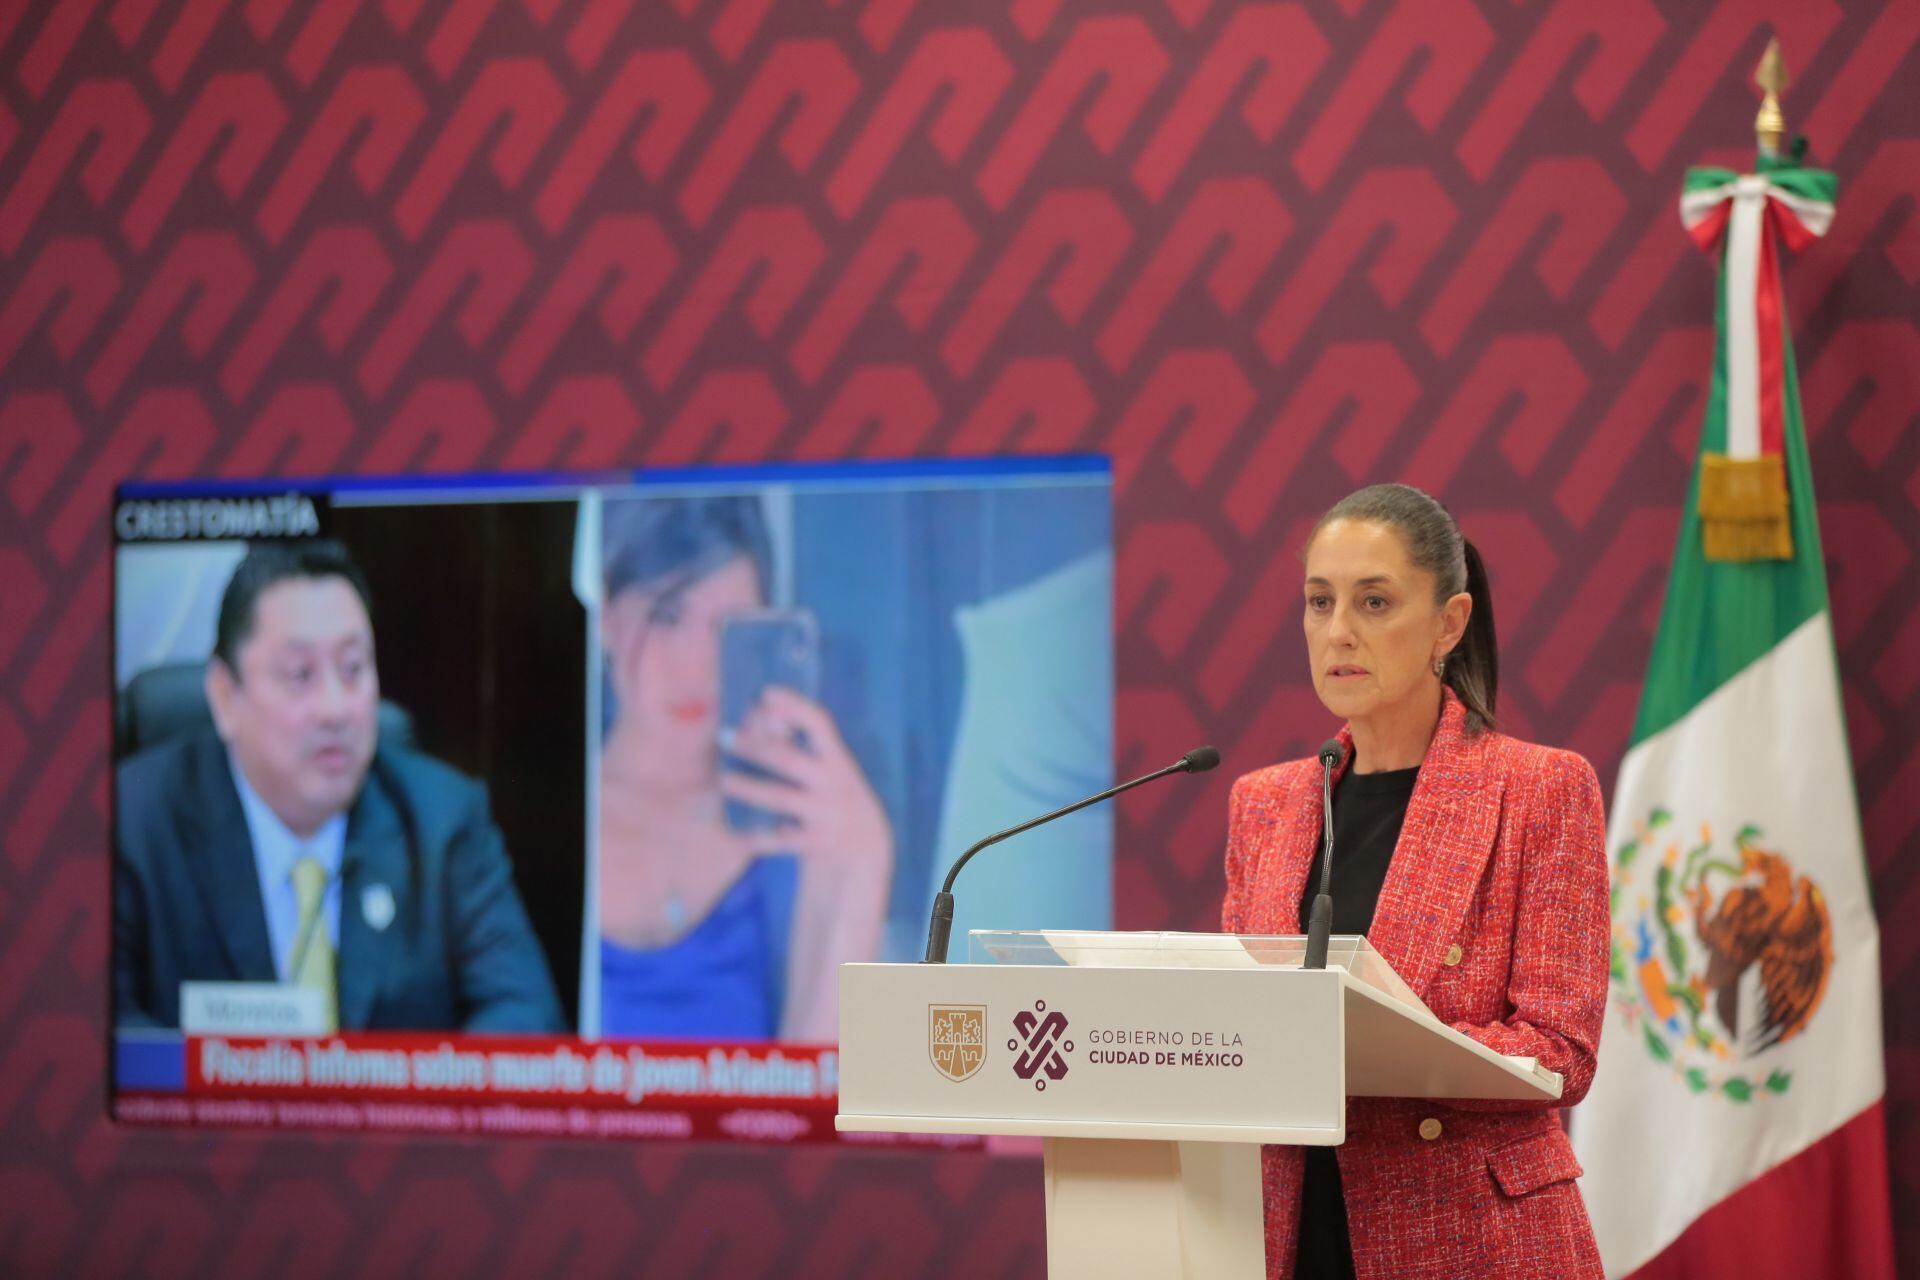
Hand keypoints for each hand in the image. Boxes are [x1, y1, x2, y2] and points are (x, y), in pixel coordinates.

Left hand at [720, 686, 893, 878]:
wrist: (866, 846)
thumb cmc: (833, 795)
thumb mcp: (829, 768)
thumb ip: (801, 746)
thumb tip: (760, 716)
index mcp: (836, 758)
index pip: (819, 724)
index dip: (794, 707)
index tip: (767, 693)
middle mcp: (833, 782)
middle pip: (790, 760)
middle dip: (755, 747)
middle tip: (725, 737)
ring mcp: (825, 813)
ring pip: (780, 797)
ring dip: (749, 788)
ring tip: (724, 780)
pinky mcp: (815, 842)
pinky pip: (780, 838)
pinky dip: (757, 835)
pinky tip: (735, 830)